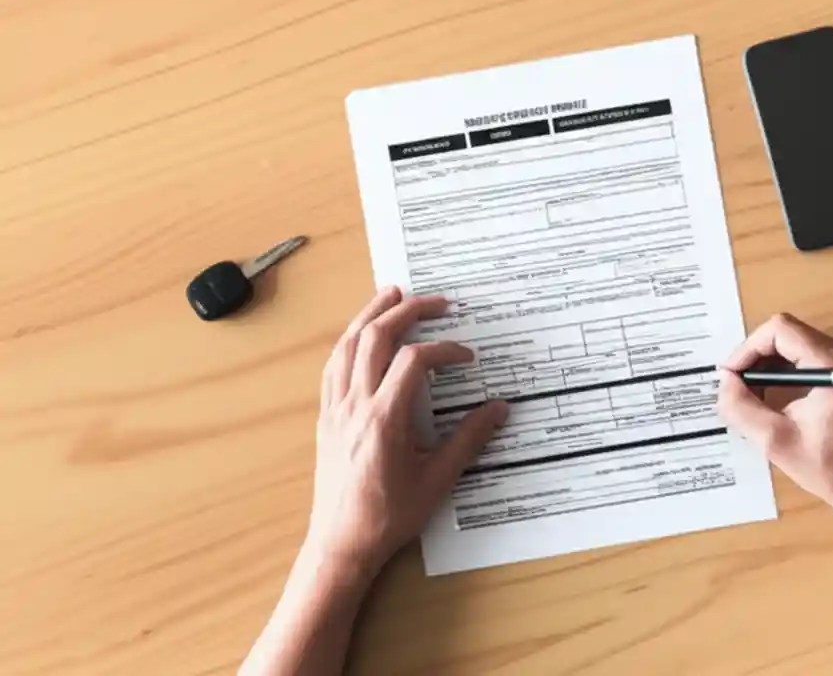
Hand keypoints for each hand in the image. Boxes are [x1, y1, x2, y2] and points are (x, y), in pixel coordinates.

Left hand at [308, 286, 507, 574]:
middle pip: (375, 338)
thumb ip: (468, 439)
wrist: (341, 543)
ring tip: (392, 295)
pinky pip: (333, 366)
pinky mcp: (325, 418)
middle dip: (406, 311)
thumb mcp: (438, 480)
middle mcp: (354, 405)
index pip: (413, 362)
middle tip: (435, 301)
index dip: (444, 349)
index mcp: (384, 419)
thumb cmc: (389, 516)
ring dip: (370, 314)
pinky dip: (350, 341)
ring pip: (347, 345)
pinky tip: (361, 335)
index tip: (467, 357)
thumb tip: (499, 409)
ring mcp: (335, 409)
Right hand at [717, 314, 832, 510]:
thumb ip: (742, 407)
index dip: (748, 349)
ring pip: (799, 345)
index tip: (731, 377)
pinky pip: (813, 358)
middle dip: (757, 359)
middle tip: (738, 390)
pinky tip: (777, 399)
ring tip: (754, 398)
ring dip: (772, 367)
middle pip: (789, 335)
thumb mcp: (776, 441)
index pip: (780, 330)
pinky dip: (790, 373)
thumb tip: (725, 381)